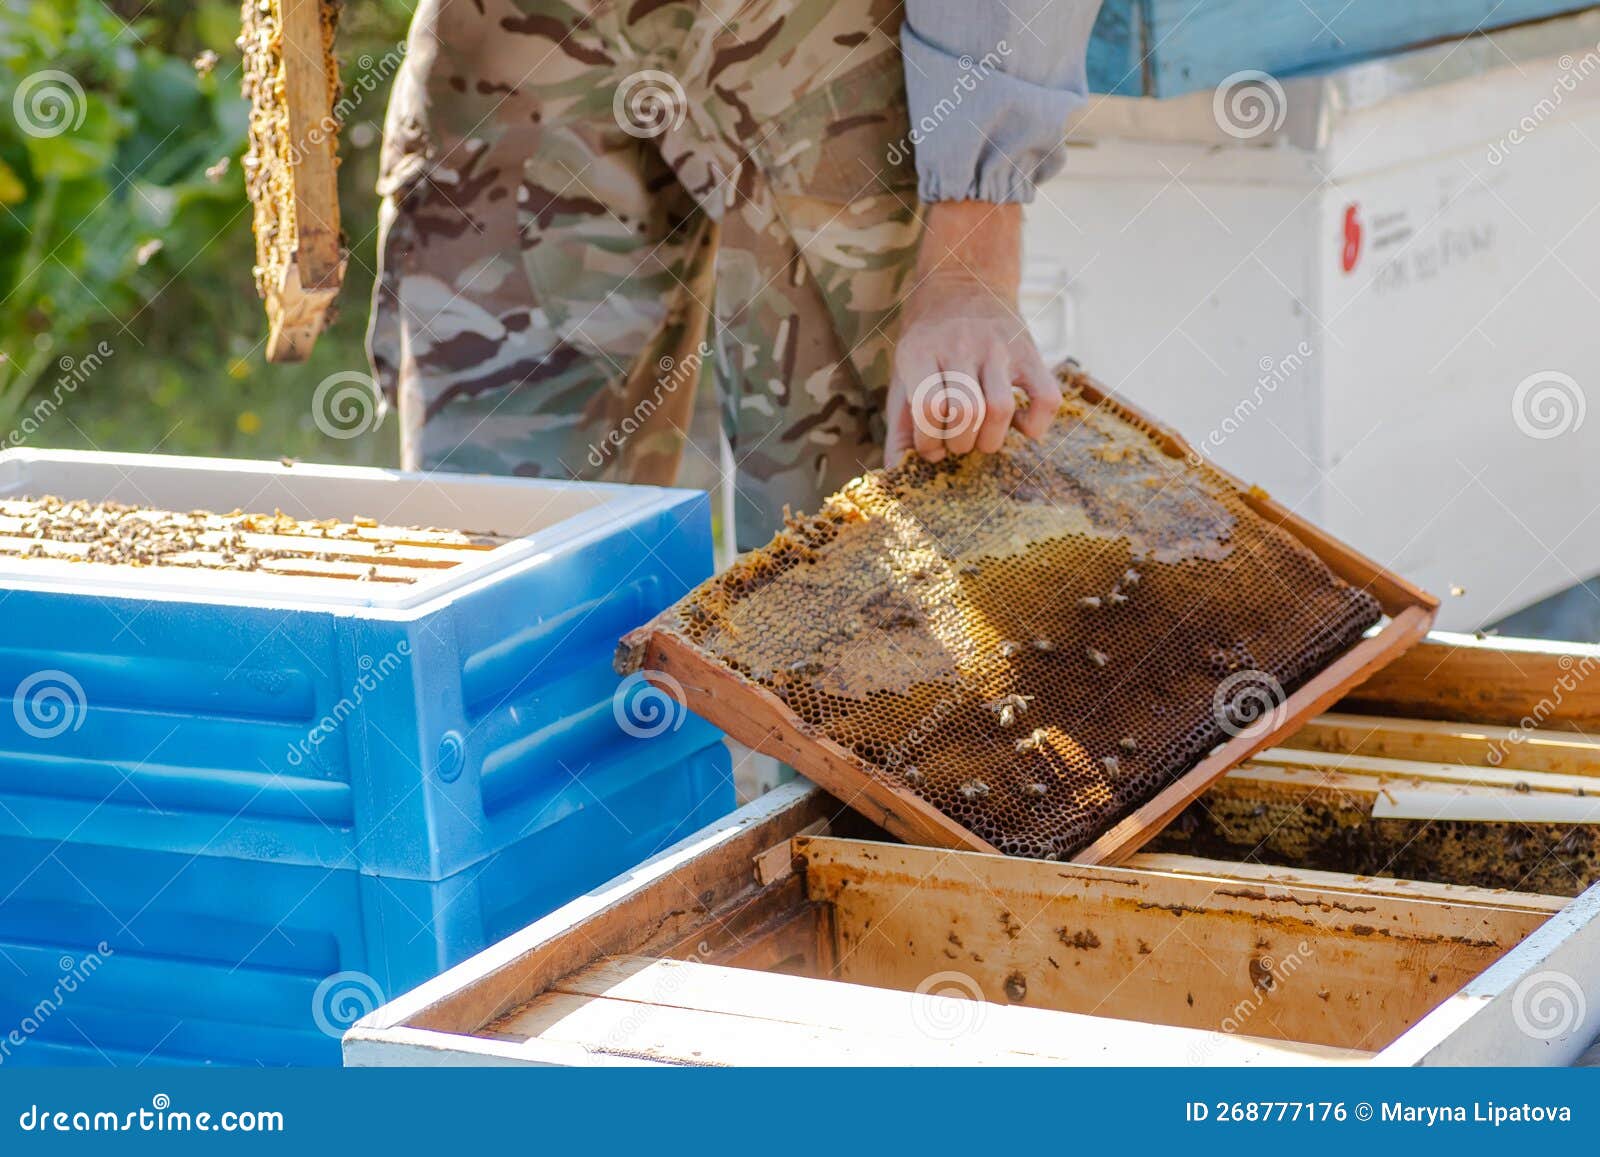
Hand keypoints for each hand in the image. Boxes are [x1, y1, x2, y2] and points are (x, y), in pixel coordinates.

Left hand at [885, 202, 1060, 464]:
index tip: (932, 444)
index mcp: (920, 352)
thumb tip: (897, 473)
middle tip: (958, 442)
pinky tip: (1021, 426)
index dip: (929, 440)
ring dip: (991, 440)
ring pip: (1000, 408)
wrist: (963, 283)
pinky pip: (1046, 397)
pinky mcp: (1030, 353)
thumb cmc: (928, 345)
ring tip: (983, 439)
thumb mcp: (903, 375)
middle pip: (965, 412)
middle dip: (960, 443)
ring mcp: (998, 347)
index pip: (928, 409)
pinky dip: (1036, 424)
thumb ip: (901, 425)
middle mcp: (959, 345)